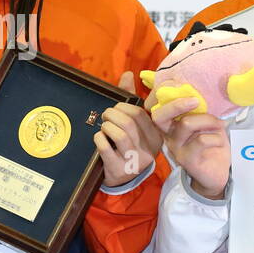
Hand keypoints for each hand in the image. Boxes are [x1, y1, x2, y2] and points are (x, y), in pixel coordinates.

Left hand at [95, 72, 164, 187]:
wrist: (122, 178)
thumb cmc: (127, 145)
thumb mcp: (134, 126)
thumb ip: (131, 99)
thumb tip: (128, 74)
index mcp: (155, 136)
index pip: (142, 114)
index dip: (126, 106)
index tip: (118, 107)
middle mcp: (148, 150)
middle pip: (129, 122)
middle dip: (113, 113)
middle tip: (106, 115)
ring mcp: (134, 161)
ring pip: (120, 134)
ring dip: (106, 125)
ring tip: (104, 126)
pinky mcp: (119, 170)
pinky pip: (106, 148)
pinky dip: (99, 138)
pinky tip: (98, 138)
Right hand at [151, 97, 229, 200]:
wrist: (217, 173)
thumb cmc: (212, 143)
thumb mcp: (206, 122)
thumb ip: (200, 109)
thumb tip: (206, 88)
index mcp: (170, 124)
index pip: (155, 107)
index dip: (163, 95)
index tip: (183, 87)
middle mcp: (168, 136)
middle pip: (159, 116)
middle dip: (177, 104)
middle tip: (196, 100)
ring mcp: (176, 148)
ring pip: (186, 123)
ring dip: (208, 120)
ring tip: (219, 125)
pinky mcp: (187, 160)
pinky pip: (201, 140)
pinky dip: (216, 137)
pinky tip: (220, 141)